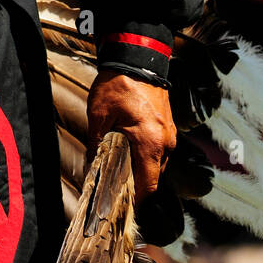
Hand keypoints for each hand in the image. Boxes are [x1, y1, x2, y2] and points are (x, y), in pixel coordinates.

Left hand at [87, 67, 175, 200]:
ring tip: (122, 169)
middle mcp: (166, 142)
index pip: (148, 186)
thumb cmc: (117, 85)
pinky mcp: (170, 126)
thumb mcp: (99, 116)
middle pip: (154, 178)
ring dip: (143, 169)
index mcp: (150, 143)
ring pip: (158, 164)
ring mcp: (170, 134)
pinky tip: (131, 151)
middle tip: (116, 187)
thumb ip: (96, 145)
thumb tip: (91, 168)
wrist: (136, 59)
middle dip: (137, 185)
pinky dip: (148, 156)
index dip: (134, 199)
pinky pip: (161, 150)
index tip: (119, 203)